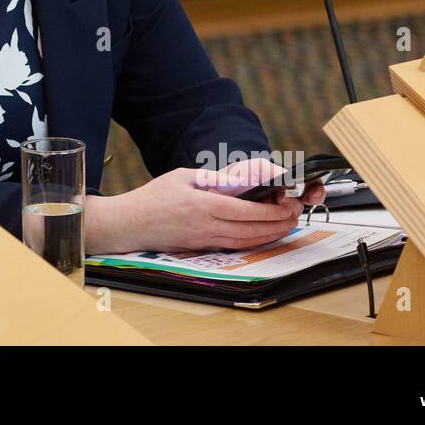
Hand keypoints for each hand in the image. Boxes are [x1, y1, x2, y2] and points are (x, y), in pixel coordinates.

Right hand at [118, 159, 303, 253]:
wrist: (130, 224)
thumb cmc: (153, 197)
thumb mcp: (181, 177)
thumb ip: (211, 178)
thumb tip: (239, 180)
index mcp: (201, 205)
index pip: (242, 210)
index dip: (267, 211)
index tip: (284, 206)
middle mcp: (205, 226)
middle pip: (248, 229)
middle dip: (275, 224)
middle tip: (294, 217)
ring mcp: (203, 240)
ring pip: (244, 241)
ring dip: (268, 236)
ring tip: (286, 227)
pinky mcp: (200, 248)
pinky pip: (232, 246)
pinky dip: (252, 242)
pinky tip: (262, 237)